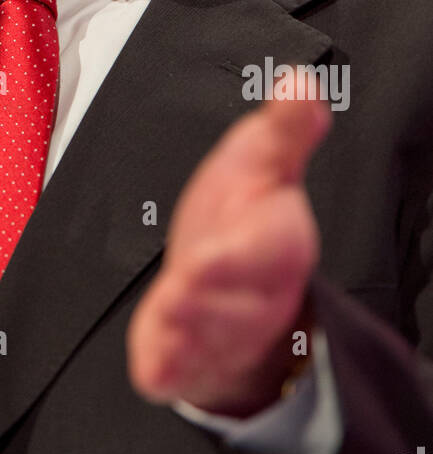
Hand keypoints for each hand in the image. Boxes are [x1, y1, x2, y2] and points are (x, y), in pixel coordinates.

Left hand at [126, 67, 330, 415]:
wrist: (237, 292)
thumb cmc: (247, 225)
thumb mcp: (262, 164)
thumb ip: (282, 129)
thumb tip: (299, 82)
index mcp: (269, 244)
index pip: (263, 252)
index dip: (236, 257)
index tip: (208, 257)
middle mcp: (248, 293)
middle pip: (232, 302)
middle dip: (207, 297)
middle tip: (182, 290)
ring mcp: (217, 330)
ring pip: (204, 337)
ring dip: (186, 330)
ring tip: (168, 314)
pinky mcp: (182, 359)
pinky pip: (173, 371)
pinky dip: (165, 371)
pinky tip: (153, 371)